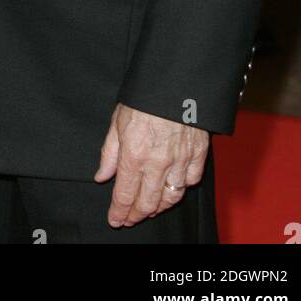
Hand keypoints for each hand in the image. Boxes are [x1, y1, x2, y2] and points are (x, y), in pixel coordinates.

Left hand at [94, 103, 209, 226]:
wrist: (176, 80)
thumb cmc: (144, 97)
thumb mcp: (117, 121)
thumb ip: (110, 153)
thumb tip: (102, 176)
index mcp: (135, 155)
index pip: (125, 194)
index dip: (119, 211)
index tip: (115, 220)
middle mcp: (158, 163)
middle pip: (148, 202)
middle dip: (137, 215)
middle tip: (130, 219)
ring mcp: (181, 160)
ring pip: (171, 197)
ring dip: (159, 207)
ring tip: (150, 208)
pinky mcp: (198, 154)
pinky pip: (191, 180)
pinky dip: (182, 187)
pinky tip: (174, 187)